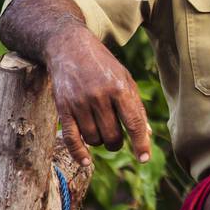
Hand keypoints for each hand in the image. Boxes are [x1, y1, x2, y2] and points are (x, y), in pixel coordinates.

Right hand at [43, 24, 151, 166]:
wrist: (69, 47)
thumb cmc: (102, 65)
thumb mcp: (125, 79)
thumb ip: (136, 106)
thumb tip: (147, 134)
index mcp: (119, 88)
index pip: (133, 123)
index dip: (140, 143)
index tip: (144, 158)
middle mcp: (99, 96)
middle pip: (113, 136)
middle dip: (117, 142)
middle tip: (116, 136)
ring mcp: (79, 103)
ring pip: (94, 139)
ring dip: (100, 141)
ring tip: (100, 130)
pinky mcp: (63, 108)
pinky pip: (72, 139)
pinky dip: (79, 154)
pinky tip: (87, 162)